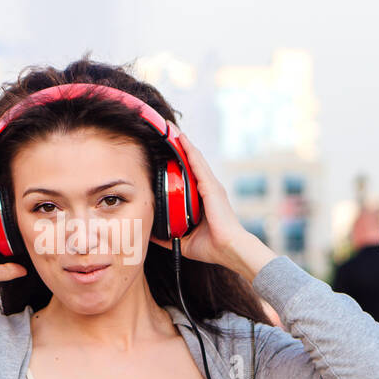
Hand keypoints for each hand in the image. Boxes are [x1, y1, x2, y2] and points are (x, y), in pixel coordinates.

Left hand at [148, 131, 271, 278]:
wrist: (229, 249)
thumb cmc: (212, 246)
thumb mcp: (182, 239)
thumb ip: (167, 235)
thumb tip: (149, 232)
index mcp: (202, 200)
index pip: (188, 176)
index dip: (179, 162)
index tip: (167, 151)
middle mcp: (207, 189)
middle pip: (191, 163)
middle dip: (179, 147)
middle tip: (167, 131)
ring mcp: (210, 186)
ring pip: (194, 159)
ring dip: (182, 143)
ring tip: (171, 129)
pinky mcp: (211, 186)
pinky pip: (198, 164)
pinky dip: (189, 150)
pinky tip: (181, 139)